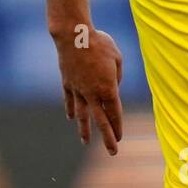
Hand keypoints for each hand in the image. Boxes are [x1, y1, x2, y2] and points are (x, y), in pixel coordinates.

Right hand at [54, 26, 123, 153]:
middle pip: (101, 121)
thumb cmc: (99, 43)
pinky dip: (70, 110)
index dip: (117, 127)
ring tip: (86, 142)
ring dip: (84, 130)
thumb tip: (113, 88)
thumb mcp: (117, 58)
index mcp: (108, 88)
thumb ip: (117, 76)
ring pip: (82, 115)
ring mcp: (78, 90)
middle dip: (107, 138)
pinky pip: (69, 100)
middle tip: (113, 152)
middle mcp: (92, 93)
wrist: (74, 35)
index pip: (114, 113)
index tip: (120, 138)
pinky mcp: (67, 83)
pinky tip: (70, 119)